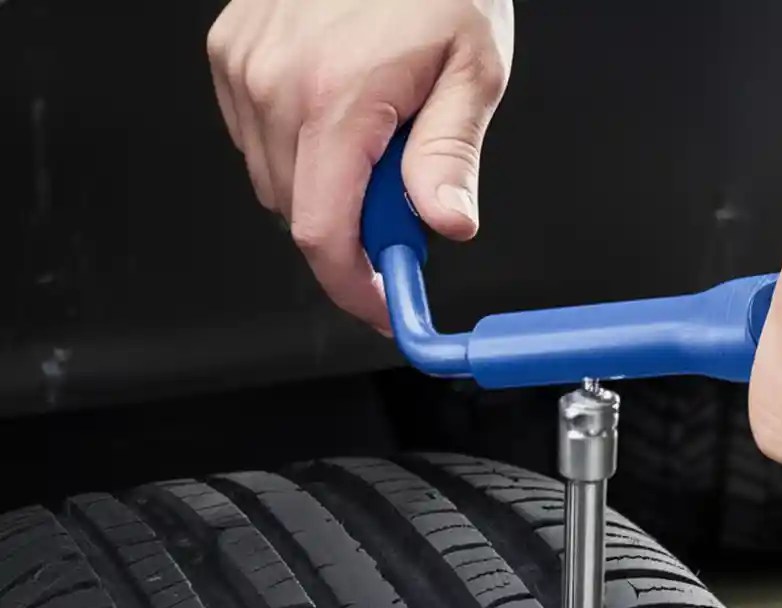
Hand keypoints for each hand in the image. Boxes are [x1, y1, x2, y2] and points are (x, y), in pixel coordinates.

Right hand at [206, 0, 513, 332]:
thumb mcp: (474, 68)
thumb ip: (451, 153)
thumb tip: (444, 223)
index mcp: (335, 98)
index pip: (321, 233)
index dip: (352, 287)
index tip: (381, 306)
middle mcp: (274, 83)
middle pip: (298, 212)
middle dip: (354, 226)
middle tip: (406, 194)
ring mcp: (243, 65)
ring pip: (274, 178)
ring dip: (326, 183)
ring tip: (379, 131)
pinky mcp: (231, 50)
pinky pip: (255, 135)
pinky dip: (298, 145)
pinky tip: (342, 108)